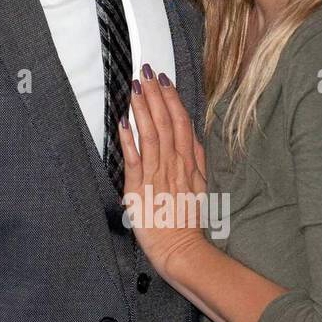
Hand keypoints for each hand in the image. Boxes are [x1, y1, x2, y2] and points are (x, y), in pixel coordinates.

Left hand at [118, 64, 207, 277]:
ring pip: (152, 134)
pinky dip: (128, 139)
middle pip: (167, 122)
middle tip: (147, 72)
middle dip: (156, 95)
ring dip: (143, 109)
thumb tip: (194, 140)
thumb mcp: (200, 187)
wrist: (181, 249)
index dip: (172, 100)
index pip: (182, 123)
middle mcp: (174, 164)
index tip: (164, 80)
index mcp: (188, 163)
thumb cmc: (187, 221)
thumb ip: (197, 162)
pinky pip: (134, 159)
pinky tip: (122, 122)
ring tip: (135, 87)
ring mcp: (157, 175)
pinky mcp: (140, 189)